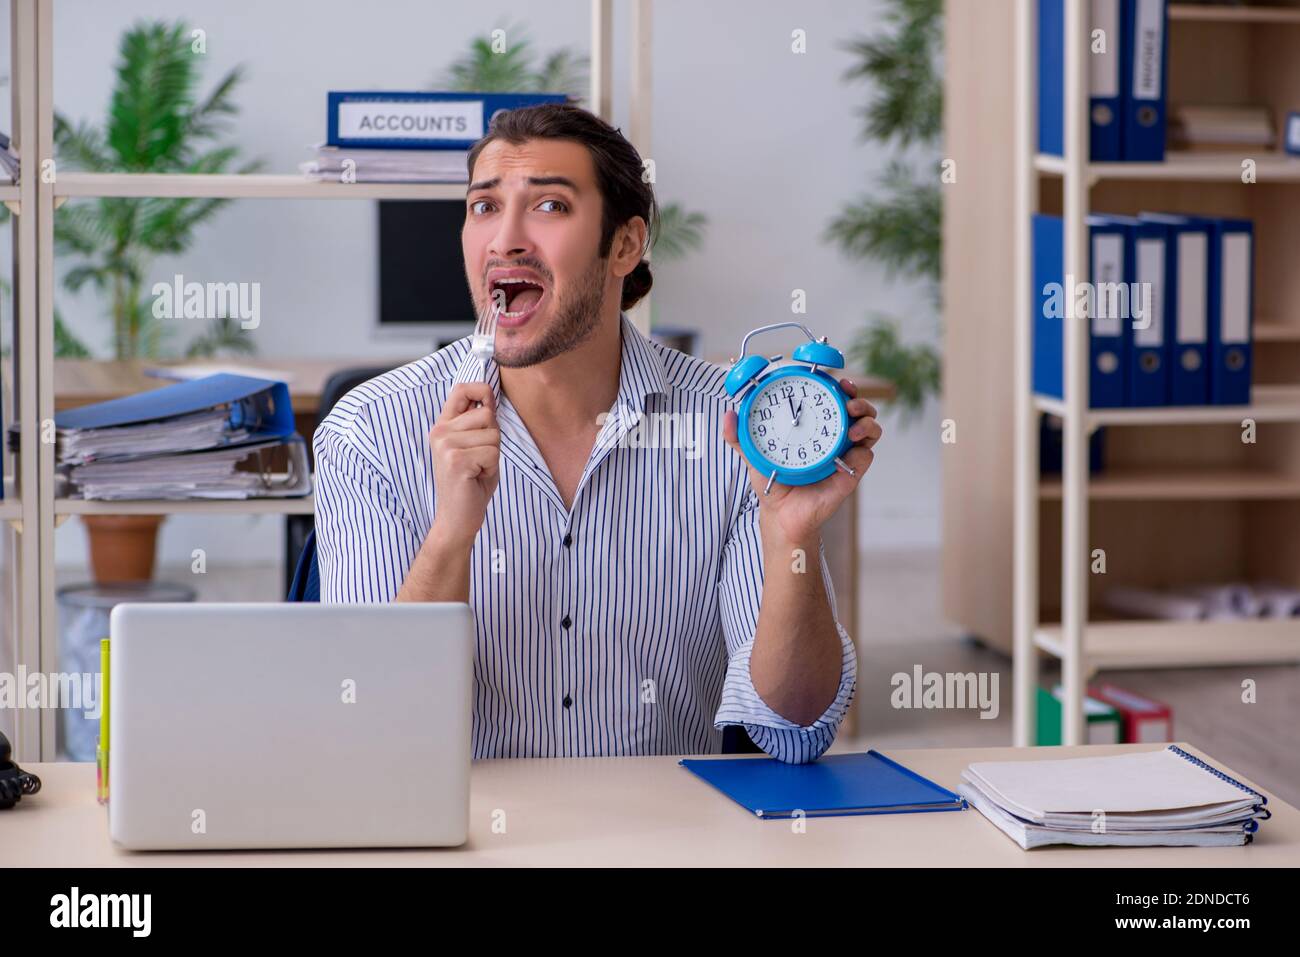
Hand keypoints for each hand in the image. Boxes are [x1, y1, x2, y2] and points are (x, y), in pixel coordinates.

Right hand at [427, 381, 500, 548]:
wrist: (457, 518)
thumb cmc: (471, 483)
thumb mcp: (477, 446)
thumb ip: (481, 423)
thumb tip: (490, 398)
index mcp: (443, 426)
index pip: (462, 389)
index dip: (482, 391)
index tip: (489, 405)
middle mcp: (440, 432)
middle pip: (487, 414)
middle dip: (493, 438)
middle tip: (480, 460)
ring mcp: (445, 445)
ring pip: (493, 434)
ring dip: (493, 455)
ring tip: (477, 469)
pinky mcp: (456, 460)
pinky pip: (492, 453)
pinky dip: (491, 468)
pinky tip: (476, 478)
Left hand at [722, 377, 880, 546]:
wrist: (781, 513)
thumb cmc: (773, 480)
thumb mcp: (754, 454)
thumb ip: (739, 436)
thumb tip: (728, 416)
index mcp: (815, 425)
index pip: (833, 399)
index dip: (841, 386)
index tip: (839, 380)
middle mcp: (833, 435)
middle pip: (858, 409)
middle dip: (859, 399)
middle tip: (849, 400)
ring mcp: (845, 452)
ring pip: (870, 428)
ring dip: (867, 421)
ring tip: (854, 426)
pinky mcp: (852, 472)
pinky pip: (866, 455)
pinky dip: (863, 450)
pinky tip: (851, 450)